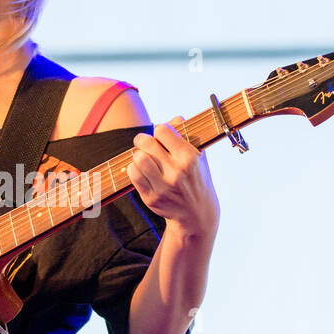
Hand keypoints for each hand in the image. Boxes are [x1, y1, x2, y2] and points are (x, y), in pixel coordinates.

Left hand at [127, 118, 219, 238]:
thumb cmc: (197, 180)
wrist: (197, 215)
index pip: (163, 130)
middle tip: (142, 142)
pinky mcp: (151, 198)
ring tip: (143, 158)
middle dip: (142, 139)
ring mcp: (163, 186)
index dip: (160, 130)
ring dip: (138, 155)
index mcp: (189, 158)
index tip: (160, 135)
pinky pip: (133, 175)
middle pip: (147, 143)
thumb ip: (187, 136)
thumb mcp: (200, 158)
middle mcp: (176, 172)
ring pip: (138, 158)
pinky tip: (141, 170)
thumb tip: (175, 118)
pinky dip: (134, 169)